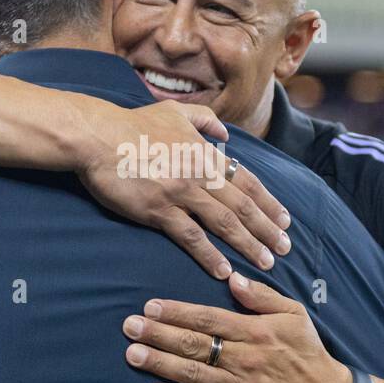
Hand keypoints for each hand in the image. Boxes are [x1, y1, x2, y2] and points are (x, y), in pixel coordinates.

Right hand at [75, 99, 290, 277]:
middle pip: (243, 206)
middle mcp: (200, 174)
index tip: (286, 220)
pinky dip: (210, 255)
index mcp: (205, 153)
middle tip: (286, 249)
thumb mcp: (174, 112)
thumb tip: (225, 134)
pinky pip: (191, 237)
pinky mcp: (158, 211)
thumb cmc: (133, 125)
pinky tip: (224, 270)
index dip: (269, 203)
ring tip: (266, 263)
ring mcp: (181, 193)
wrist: (98, 137)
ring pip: (224, 223)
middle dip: (267, 229)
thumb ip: (204, 120)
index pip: (247, 182)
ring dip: (248, 245)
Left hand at [122, 273, 351, 382]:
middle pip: (193, 344)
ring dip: (159, 363)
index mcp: (254, 332)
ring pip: (192, 373)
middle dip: (158, 334)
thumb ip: (262, 296)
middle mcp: (242, 359)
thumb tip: (232, 278)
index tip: (150, 306)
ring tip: (132, 354)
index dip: (176, 312)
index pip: (207, 318)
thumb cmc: (308, 353)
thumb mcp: (294, 314)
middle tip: (130, 326)